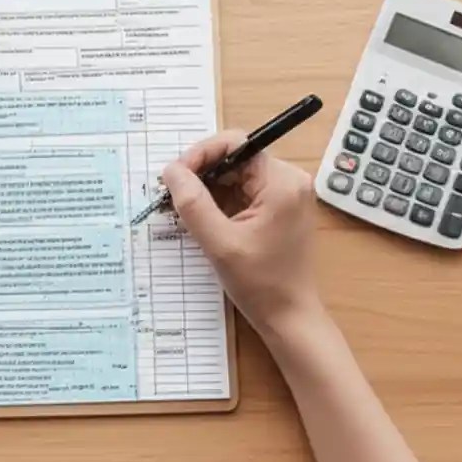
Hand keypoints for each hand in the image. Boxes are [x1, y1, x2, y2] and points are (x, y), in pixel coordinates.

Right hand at [160, 129, 320, 334]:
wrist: (290, 317)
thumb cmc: (260, 283)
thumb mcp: (219, 242)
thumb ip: (193, 202)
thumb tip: (171, 170)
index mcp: (282, 181)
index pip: (235, 144)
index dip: (200, 155)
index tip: (175, 178)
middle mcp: (289, 180)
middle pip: (234, 158)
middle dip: (200, 174)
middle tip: (173, 197)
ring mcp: (286, 194)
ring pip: (235, 175)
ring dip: (207, 189)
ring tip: (184, 211)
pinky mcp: (279, 208)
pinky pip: (243, 191)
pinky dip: (219, 201)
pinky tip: (203, 220)